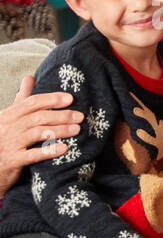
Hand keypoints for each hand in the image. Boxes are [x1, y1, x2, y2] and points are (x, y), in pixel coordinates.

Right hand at [0, 77, 81, 195]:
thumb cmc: (3, 139)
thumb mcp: (9, 118)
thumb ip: (21, 100)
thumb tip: (29, 77)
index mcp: (8, 115)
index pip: (31, 102)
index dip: (51, 99)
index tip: (70, 98)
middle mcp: (8, 127)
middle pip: (37, 117)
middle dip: (61, 115)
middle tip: (80, 116)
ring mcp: (9, 144)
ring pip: (37, 133)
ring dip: (59, 130)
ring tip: (76, 130)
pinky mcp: (12, 160)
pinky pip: (32, 155)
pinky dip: (48, 151)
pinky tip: (64, 148)